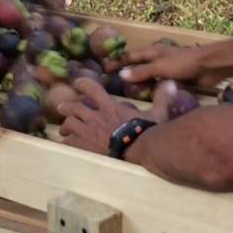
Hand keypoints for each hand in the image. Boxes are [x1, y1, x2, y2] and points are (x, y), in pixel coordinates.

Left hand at [59, 78, 174, 155]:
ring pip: (69, 123)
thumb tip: (171, 83)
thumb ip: (161, 98)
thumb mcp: (157, 113)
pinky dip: (67, 143)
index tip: (77, 83)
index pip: (92, 89)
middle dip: (67, 107)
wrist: (138, 149)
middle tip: (61, 107)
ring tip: (63, 129)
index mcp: (110, 106)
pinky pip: (70, 143)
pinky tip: (66, 145)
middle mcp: (96, 116)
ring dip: (66, 125)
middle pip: (75, 107)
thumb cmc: (147, 131)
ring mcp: (88, 131)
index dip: (83, 84)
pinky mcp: (85, 146)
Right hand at [114, 42, 226, 89]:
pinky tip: (147, 98)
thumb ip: (142, 71)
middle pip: (138, 66)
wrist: (209, 66)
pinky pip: (159, 84)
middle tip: (113, 84)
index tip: (105, 69)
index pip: (130, 56)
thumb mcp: (160, 67)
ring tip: (127, 94)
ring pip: (148, 76)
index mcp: (152, 52)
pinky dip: (152, 89)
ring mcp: (166, 69)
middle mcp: (157, 59)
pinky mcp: (175, 79)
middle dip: (127, 73)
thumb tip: (121, 75)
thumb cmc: (183, 63)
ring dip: (139, 83)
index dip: (118, 62)